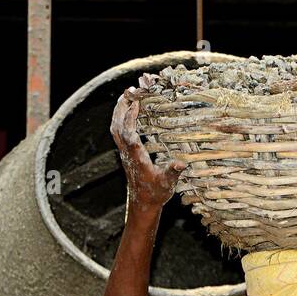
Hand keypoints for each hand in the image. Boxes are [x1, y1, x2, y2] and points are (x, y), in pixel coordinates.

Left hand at [110, 88, 186, 207]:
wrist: (143, 203)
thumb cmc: (155, 193)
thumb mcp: (167, 183)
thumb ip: (173, 172)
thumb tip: (181, 163)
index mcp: (136, 157)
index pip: (129, 134)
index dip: (131, 118)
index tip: (136, 103)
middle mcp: (127, 153)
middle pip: (117, 127)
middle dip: (121, 108)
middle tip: (128, 92)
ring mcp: (124, 153)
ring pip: (115, 129)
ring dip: (118, 112)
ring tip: (125, 97)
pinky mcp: (125, 153)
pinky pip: (117, 133)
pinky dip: (120, 119)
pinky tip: (127, 113)